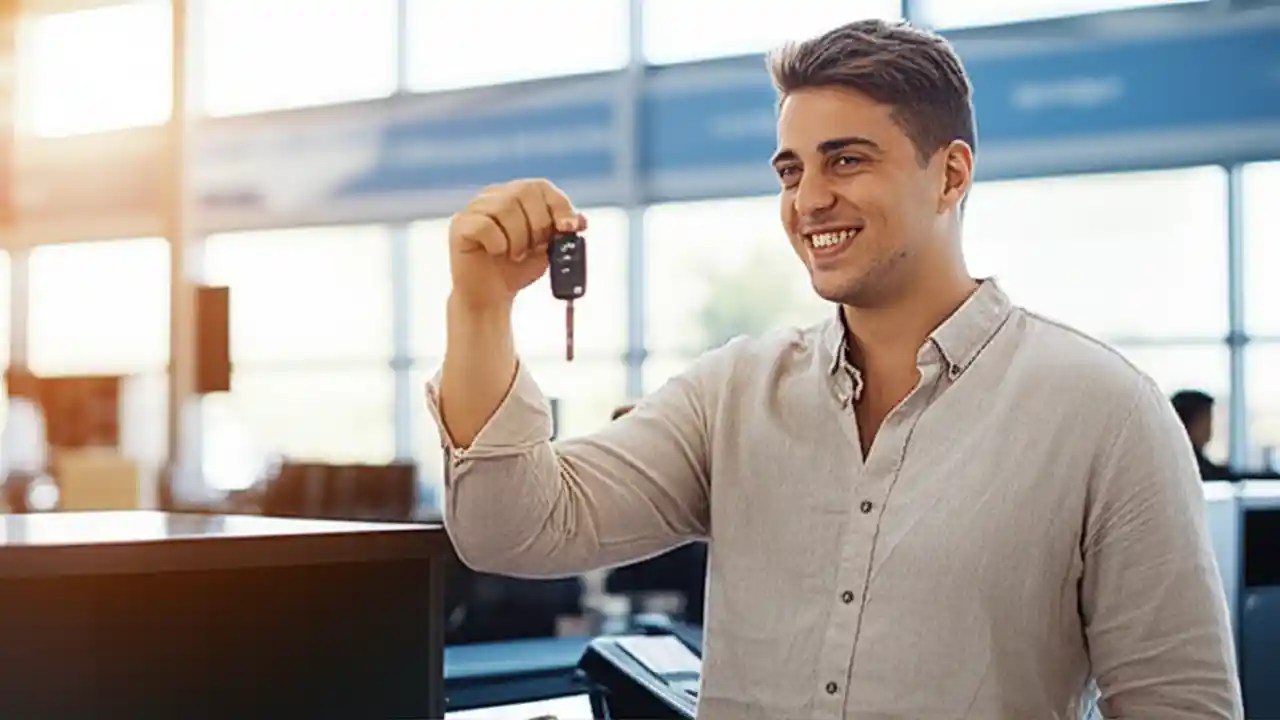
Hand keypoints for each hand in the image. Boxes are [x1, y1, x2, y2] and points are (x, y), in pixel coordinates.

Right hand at [448, 178, 586, 310]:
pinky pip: (485, 226)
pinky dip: (498, 244)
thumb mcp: (548, 248)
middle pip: (524, 192)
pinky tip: (496, 254)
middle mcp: (494, 196)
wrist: (491, 296)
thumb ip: (562, 231)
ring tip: (515, 255)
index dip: (558, 204)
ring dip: (518, 238)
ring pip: (504, 208)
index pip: (540, 186)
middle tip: (535, 247)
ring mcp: (475, 209)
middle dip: (538, 224)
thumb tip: (580, 219)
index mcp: (516, 196)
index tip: (568, 227)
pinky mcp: (460, 226)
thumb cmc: (518, 268)